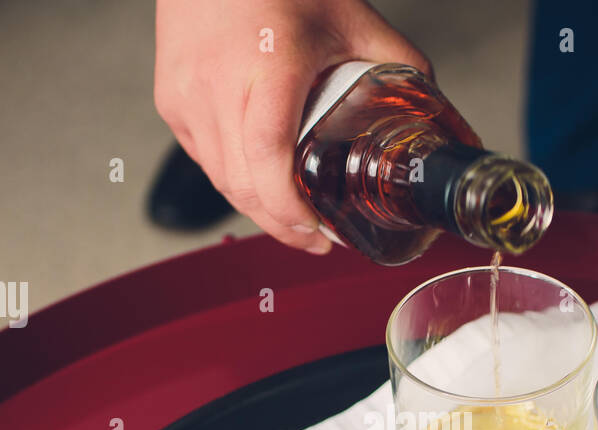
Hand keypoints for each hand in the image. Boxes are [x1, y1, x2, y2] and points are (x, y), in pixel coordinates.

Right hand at [154, 0, 432, 252]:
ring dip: (257, 208)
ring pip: (221, 181)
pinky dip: (234, 178)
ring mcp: (186, 97)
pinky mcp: (170, 102)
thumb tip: (428, 110)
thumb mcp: (352, 17)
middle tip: (317, 240)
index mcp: (269, 65)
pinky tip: (260, 179)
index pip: (268, 155)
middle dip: (281, 226)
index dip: (290, 209)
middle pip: (242, 186)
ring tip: (292, 217)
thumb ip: (396, 63)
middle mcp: (218, 85)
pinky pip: (205, 160)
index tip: (319, 232)